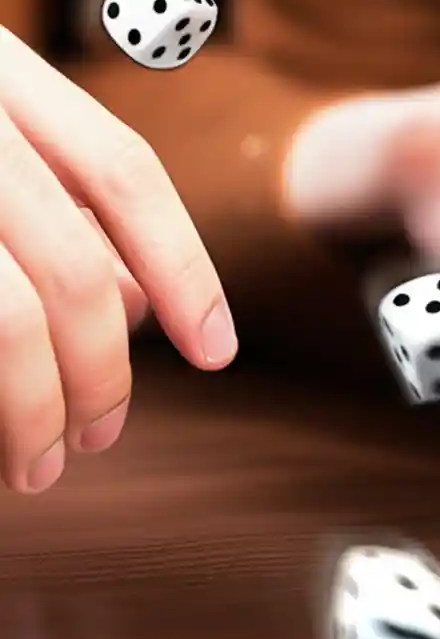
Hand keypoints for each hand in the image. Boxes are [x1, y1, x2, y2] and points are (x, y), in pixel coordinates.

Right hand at [0, 27, 234, 491]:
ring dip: (34, 408)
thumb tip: (138, 309)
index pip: (122, 174)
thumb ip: (52, 192)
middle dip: (101, 374)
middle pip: (70, 268)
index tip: (219, 352)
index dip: (186, 269)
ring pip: (3, 319)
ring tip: (39, 464)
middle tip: (102, 437)